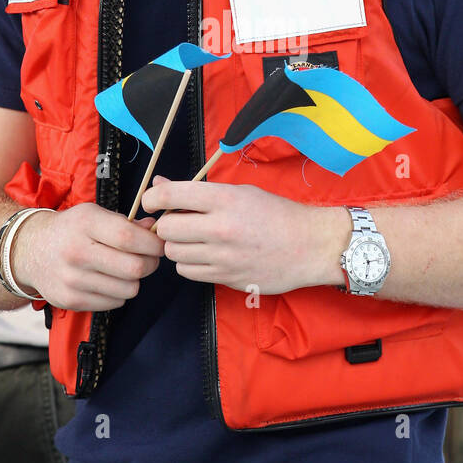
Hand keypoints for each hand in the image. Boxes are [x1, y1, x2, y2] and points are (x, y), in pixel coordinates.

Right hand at [10, 203, 163, 311]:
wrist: (30, 250)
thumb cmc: (70, 230)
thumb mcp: (93, 214)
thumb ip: (127, 222)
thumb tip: (155, 229)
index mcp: (85, 223)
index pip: (130, 238)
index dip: (153, 244)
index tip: (160, 245)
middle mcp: (76, 251)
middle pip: (134, 268)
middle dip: (150, 265)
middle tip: (148, 259)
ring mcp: (72, 279)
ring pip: (128, 289)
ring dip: (134, 281)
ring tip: (124, 270)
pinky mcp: (70, 300)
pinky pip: (114, 303)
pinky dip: (118, 294)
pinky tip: (108, 281)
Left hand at [142, 175, 348, 294]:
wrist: (310, 246)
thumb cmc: (277, 214)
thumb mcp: (241, 192)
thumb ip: (197, 191)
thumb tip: (159, 184)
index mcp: (225, 199)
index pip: (171, 195)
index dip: (152, 197)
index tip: (151, 201)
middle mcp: (221, 228)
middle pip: (166, 229)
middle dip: (166, 225)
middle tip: (177, 222)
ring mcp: (223, 256)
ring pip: (174, 254)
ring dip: (176, 246)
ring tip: (192, 240)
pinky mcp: (226, 278)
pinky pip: (188, 272)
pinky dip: (188, 264)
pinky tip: (202, 256)